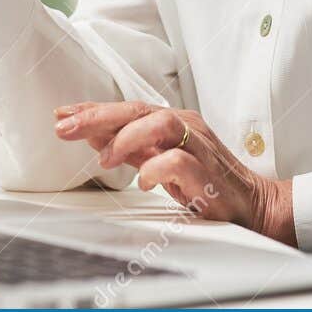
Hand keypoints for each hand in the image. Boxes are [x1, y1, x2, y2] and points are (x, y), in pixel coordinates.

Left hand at [53, 101, 294, 245]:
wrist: (250, 204)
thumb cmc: (206, 182)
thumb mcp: (160, 162)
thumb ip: (130, 149)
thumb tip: (93, 136)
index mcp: (173, 122)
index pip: (128, 108)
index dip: (94, 110)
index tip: (62, 115)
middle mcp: (185, 126)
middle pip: (139, 109)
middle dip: (98, 116)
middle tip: (65, 127)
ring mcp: (198, 145)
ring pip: (160, 122)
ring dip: (126, 138)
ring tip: (104, 160)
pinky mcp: (207, 170)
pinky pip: (178, 160)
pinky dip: (156, 168)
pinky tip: (143, 180)